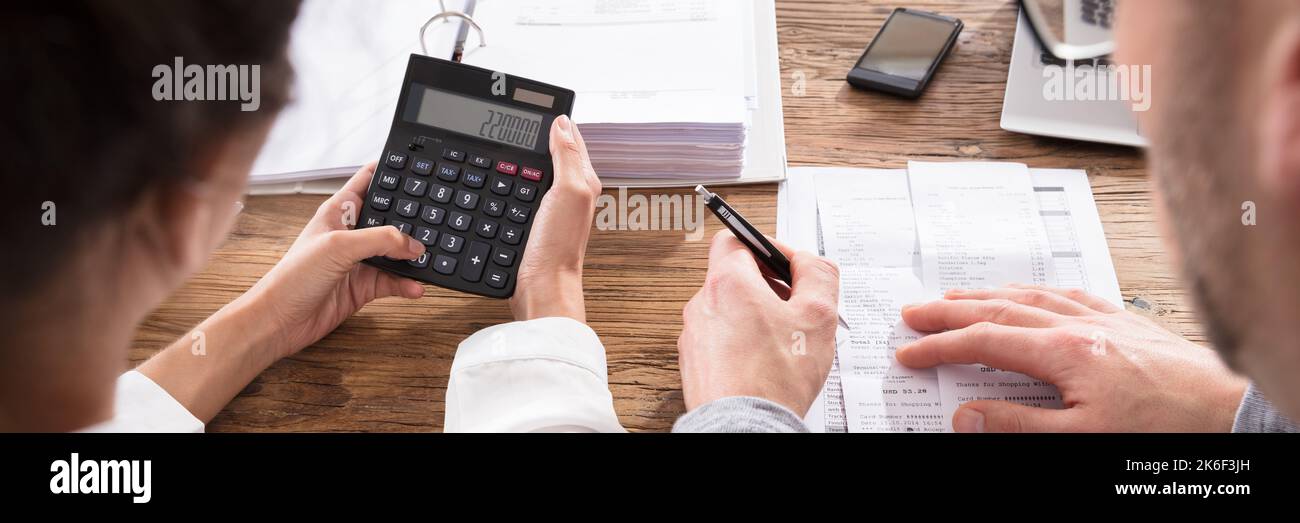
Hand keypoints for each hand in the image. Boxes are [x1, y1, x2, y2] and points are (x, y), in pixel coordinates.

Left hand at [139, 164, 425, 420]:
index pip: (368, 182)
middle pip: (389, 218)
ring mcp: (358, 261)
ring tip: (430, 256)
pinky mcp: (364, 287)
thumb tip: (413, 243)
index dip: (390, 173)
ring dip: (413, 256)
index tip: (416, 167)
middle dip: (412, 218)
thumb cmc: (293, 278)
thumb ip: (380, 240)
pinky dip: (407, 284)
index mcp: (338, 212)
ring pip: (396, 253)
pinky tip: (416, 286)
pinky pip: (394, 281)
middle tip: (437, 216)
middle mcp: (350, 234)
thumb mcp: (338, 246)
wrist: (280, 321)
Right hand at [509, 115, 601, 321]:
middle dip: (540, 136)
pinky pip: (522, 193)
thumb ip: (567, 157)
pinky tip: (501, 178)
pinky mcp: (533, 223)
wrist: (541, 287)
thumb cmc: (559, 246)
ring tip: (510, 138)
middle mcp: (570, 194)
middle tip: (519, 117)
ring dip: (524, 158)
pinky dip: (512, 181)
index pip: (571, 139)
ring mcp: (551, 210)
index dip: (556, 121)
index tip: (537, 105)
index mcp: (584, 181)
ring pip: (537, 172)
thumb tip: (561, 123)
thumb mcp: (568, 192)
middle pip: (554, 154)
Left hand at [677, 230, 840, 415]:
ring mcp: (694, 335)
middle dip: (767, 286)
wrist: (743, 427)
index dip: (767, 246)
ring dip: (756, 316)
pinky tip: (765, 362)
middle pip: (734, 276)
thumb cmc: (774, 378)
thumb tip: (808, 262)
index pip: (736, 239)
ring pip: (728, 310)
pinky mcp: (694, 362)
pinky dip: (742, 342)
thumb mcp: (817, 316)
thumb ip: (818, 275)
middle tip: (794, 306)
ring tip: (783, 340)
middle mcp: (702, 305)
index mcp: (727, 283)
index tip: (789, 265)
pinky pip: (720, 339)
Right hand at [896, 284, 1248, 431]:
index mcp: (1064, 352)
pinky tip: (1030, 292)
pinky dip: (1036, 290)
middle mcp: (1080, 325)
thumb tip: (967, 416)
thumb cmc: (1165, 428)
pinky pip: (1069, 293)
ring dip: (986, 295)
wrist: (1229, 413)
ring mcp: (1104, 318)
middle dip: (949, 311)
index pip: (984, 342)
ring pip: (1031, 295)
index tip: (910, 351)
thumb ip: (1018, 426)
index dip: (940, 346)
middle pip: (998, 309)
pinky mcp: (1126, 322)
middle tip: (915, 313)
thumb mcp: (1082, 439)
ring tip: (956, 296)